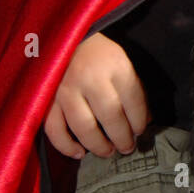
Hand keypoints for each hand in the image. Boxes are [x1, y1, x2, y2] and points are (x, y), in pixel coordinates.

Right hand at [44, 31, 149, 157]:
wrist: (62, 39)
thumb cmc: (98, 55)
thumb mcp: (122, 63)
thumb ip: (134, 91)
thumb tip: (146, 121)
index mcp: (115, 66)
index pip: (133, 101)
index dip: (139, 122)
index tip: (139, 131)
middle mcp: (90, 78)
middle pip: (111, 117)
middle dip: (122, 138)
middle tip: (127, 148)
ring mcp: (66, 90)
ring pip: (84, 127)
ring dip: (99, 145)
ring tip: (108, 151)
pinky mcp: (47, 100)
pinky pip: (55, 130)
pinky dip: (66, 146)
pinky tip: (79, 153)